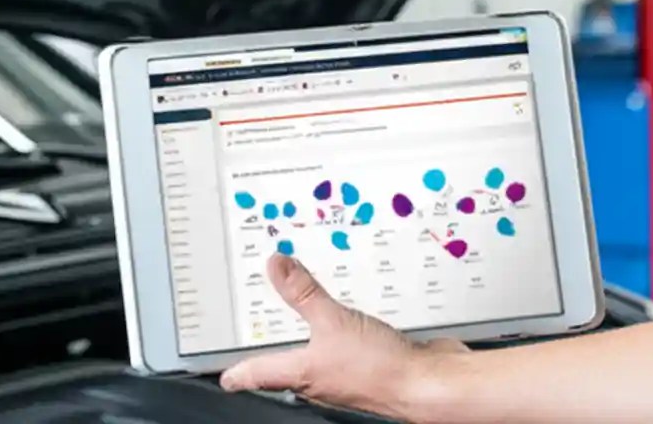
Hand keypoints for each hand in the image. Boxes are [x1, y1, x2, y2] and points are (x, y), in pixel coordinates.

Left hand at [219, 254, 467, 419]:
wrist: (428, 384)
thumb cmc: (379, 368)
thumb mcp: (333, 321)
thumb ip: (303, 293)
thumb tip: (276, 267)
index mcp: (302, 374)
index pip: (257, 375)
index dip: (238, 372)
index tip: (225, 373)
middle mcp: (320, 381)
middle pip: (286, 371)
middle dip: (274, 352)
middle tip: (260, 334)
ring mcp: (346, 377)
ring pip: (319, 359)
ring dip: (311, 341)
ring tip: (303, 317)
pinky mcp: (372, 366)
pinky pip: (349, 348)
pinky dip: (345, 335)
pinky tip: (354, 320)